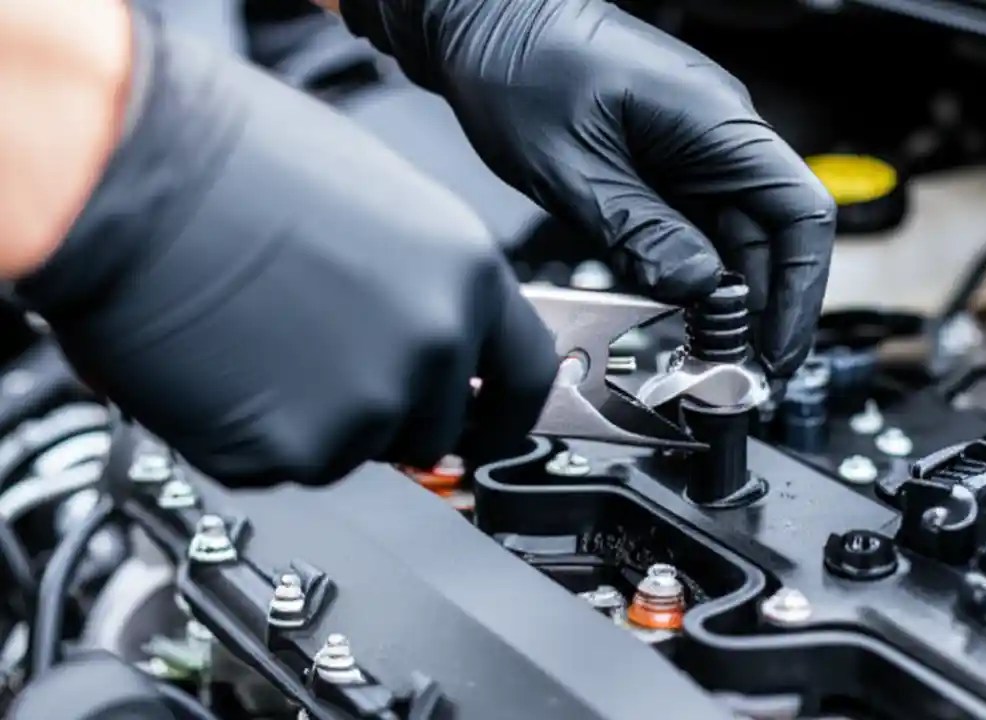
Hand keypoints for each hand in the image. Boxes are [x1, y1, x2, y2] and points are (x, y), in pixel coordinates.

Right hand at [16, 11, 556, 483]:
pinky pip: (287, 464)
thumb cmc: (237, 161)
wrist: (131, 174)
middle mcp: (433, 347)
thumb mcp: (385, 206)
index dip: (508, 411)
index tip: (491, 425)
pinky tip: (227, 368)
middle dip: (393, 411)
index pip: (528, 378)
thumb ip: (430, 283)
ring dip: (319, 419)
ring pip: (359, 449)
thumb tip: (443, 333)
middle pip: (438, 425)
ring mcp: (367, 406)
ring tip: (264, 343)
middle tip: (330, 365)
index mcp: (468, 276)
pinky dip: (255, 433)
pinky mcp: (292, 451)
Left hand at [332, 0, 835, 375]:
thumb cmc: (521, 67)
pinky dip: (694, 275)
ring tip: (704, 356)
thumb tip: (701, 287)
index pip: (801, 214)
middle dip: (760, 310)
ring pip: (736, 239)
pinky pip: (698, 228)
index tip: (778, 349)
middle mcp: (720, 137)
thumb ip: (639, 230)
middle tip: (731, 373)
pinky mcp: (667, 164)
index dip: (800, 291)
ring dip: (726, 300)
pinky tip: (678, 312)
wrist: (483, 23)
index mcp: (717, 124)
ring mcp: (696, 150)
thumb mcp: (572, 166)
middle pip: (773, 236)